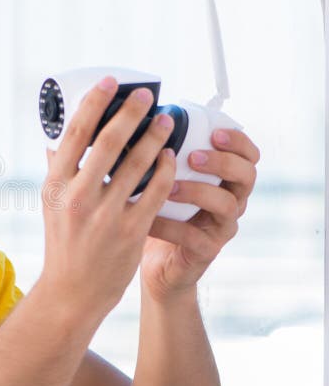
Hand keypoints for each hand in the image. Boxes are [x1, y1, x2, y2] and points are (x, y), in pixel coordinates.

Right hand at [40, 77, 176, 324]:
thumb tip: (59, 136)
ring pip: (137, 164)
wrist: (74, 290)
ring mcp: (105, 214)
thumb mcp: (51, 203)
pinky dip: (165, 170)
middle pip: (107, 142)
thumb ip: (58, 169)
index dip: (94, 103)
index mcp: (55, 184)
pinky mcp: (130, 230)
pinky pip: (155, 192)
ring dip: (155, 137)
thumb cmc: (64, 242)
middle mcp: (77, 196)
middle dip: (130, 112)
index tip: (110, 83)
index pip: (74, 134)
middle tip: (147, 95)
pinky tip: (171, 157)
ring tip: (167, 120)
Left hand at [141, 128, 259, 301]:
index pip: (248, 155)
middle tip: (193, 157)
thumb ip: (162, 157)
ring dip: (198, 191)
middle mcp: (231, 201)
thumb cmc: (156, 212)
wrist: (153, 263)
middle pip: (246, 176)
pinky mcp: (207, 251)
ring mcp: (222, 228)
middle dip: (223, 162)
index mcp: (224, 180)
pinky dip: (170, 226)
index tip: (214, 132)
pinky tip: (149, 219)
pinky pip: (195, 237)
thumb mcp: (160, 181)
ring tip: (169, 186)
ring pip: (226, 205)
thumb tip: (138, 122)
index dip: (238, 142)